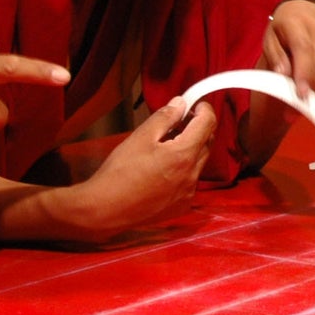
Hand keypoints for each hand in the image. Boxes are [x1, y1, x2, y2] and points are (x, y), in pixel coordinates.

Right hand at [48, 97, 217, 243]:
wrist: (106, 210)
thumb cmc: (120, 173)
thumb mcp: (141, 137)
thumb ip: (165, 117)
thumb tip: (180, 104)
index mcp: (184, 155)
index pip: (208, 124)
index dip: (204, 109)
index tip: (195, 104)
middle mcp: (192, 175)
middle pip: (206, 143)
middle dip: (197, 129)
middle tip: (179, 121)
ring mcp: (188, 193)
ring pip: (198, 163)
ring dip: (189, 150)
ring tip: (166, 146)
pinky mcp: (181, 206)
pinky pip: (189, 182)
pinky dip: (183, 171)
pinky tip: (163, 170)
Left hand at [262, 0, 314, 97]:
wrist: (304, 8)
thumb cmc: (283, 27)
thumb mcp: (270, 38)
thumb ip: (276, 57)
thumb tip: (284, 75)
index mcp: (298, 24)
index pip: (304, 51)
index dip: (304, 75)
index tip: (301, 94)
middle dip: (308, 90)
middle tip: (293, 107)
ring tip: (303, 91)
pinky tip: (314, 82)